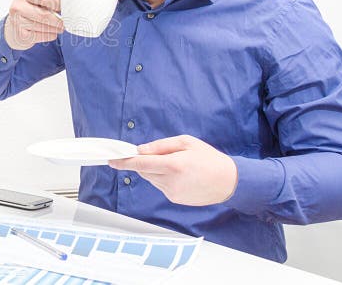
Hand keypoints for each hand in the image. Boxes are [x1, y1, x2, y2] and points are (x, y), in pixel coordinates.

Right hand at [4, 0, 63, 49]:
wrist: (13, 29)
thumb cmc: (29, 11)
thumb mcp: (37, 0)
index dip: (60, 4)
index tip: (69, 9)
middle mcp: (17, 7)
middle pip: (45, 15)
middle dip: (59, 20)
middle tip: (68, 22)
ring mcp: (17, 22)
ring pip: (45, 27)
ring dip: (56, 28)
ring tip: (60, 28)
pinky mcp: (20, 36)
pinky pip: (42, 36)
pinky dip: (50, 35)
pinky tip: (51, 33)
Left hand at [109, 135, 237, 205]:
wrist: (228, 182)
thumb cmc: (209, 158)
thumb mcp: (186, 142)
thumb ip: (161, 146)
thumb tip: (141, 150)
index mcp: (173, 165)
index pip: (141, 164)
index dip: (124, 162)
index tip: (112, 160)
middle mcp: (170, 181)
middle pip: (144, 171)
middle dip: (144, 162)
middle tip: (158, 155)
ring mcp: (172, 192)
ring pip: (151, 179)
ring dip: (155, 170)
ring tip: (176, 165)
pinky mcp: (175, 199)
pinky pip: (160, 186)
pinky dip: (163, 178)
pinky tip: (180, 175)